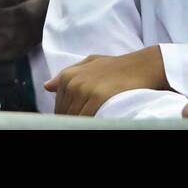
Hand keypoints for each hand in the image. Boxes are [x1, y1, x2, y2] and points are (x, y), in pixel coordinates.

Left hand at [45, 47, 167, 115]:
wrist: (141, 66)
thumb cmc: (117, 67)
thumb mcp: (90, 64)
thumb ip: (67, 75)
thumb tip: (47, 86)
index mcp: (68, 76)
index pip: (59, 108)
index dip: (66, 118)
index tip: (72, 121)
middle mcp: (73, 82)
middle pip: (65, 114)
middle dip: (72, 121)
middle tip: (83, 121)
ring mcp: (85, 89)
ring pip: (74, 117)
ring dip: (80, 123)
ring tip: (91, 122)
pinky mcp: (97, 97)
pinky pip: (86, 118)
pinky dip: (89, 123)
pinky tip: (96, 122)